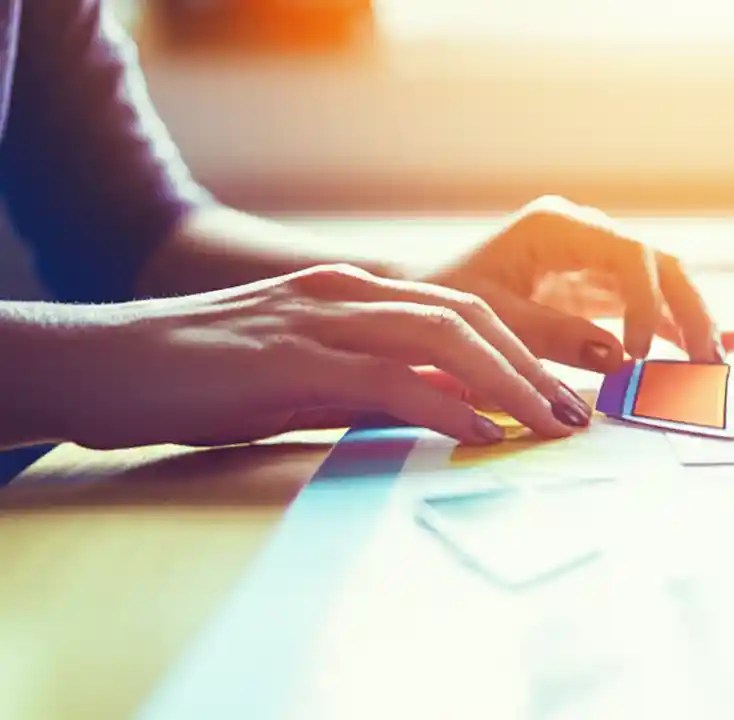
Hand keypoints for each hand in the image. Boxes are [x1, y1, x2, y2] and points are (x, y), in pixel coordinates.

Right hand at [17, 265, 591, 448]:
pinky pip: (386, 378)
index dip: (521, 349)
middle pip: (467, 318)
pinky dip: (442, 405)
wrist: (115, 361)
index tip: (560, 393)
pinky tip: (480, 433)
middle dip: (531, 365)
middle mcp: (349, 294)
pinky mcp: (291, 359)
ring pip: (441, 337)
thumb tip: (448, 412)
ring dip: (506, 382)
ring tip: (548, 424)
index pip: (461, 310)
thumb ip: (375, 383)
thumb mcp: (308, 372)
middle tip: (574, 413)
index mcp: (356, 292)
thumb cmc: (213, 375)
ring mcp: (321, 320)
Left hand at [433, 196, 733, 372]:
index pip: (628, 254)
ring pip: (664, 284)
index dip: (646, 303)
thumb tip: (619, 359)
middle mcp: (586, 234)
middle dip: (689, 312)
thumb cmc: (445, 303)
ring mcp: (596, 260)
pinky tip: (726, 342)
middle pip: (659, 265)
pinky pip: (650, 305)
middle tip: (707, 363)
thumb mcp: (493, 320)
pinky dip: (678, 327)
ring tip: (718, 364)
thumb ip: (553, 335)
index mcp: (557, 226)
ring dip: (692, 322)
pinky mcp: (600, 288)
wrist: (423, 302)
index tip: (638, 355)